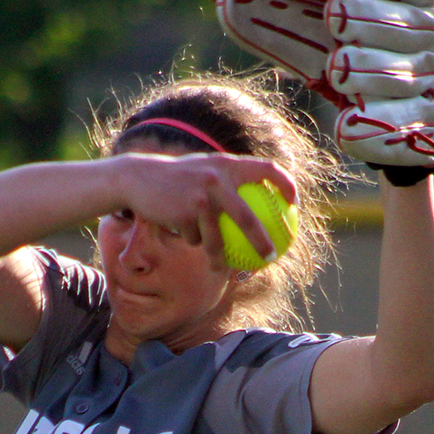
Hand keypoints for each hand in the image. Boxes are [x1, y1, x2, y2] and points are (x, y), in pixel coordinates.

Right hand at [112, 152, 296, 267]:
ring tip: (220, 268)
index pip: (267, 170)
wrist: (139, 178)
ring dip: (217, 256)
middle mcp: (218, 178)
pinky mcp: (184, 212)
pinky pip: (195, 238)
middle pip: (248, 218)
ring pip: (217, 238)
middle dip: (262, 241)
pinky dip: (192, 239)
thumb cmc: (179, 179)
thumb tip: (257, 202)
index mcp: (228, 165)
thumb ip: (228, 180)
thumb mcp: (205, 170)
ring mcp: (201, 196)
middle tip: (270, 256)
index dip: (286, 184)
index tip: (294, 203)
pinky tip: (185, 235)